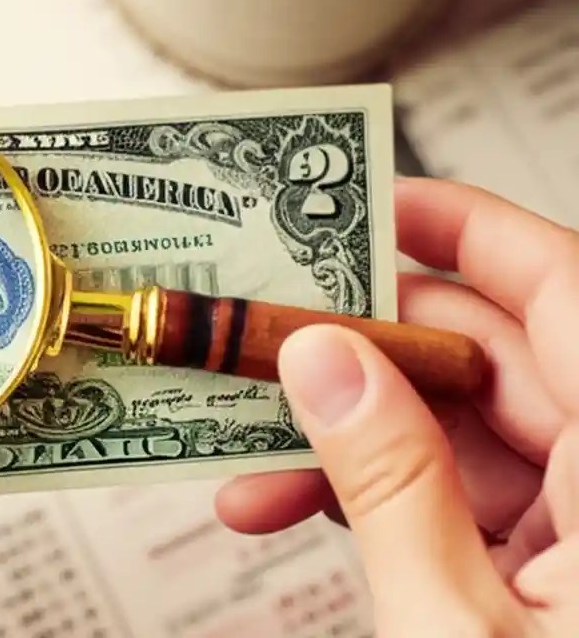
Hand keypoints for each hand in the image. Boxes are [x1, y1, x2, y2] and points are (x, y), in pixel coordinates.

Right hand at [215, 177, 578, 633]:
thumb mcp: (450, 622)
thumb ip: (389, 486)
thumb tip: (324, 364)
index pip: (562, 291)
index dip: (465, 227)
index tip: (368, 200)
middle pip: (488, 362)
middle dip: (357, 353)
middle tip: (261, 339)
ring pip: (460, 435)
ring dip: (346, 441)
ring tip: (247, 459)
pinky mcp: (553, 576)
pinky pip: (461, 500)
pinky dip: (377, 500)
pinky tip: (294, 506)